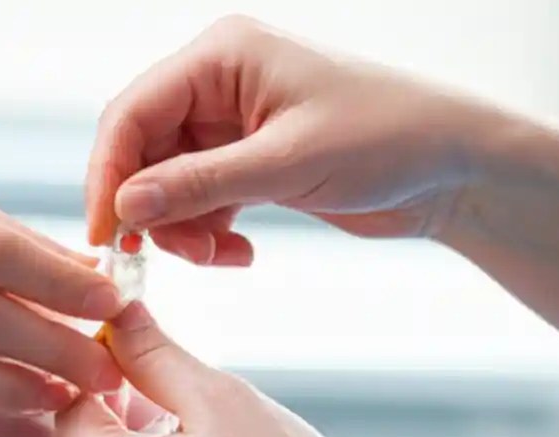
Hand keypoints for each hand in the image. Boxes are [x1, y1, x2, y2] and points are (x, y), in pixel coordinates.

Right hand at [86, 15, 498, 259]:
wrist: (454, 167)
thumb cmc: (389, 137)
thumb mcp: (288, 163)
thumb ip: (199, 185)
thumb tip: (123, 208)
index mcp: (222, 56)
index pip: (133, 111)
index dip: (108, 174)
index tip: (104, 235)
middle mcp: (219, 84)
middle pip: (143, 151)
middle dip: (149, 209)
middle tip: (160, 258)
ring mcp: (232, 125)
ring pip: (167, 184)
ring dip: (182, 229)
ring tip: (220, 256)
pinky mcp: (249, 162)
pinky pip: (199, 202)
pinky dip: (209, 234)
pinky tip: (241, 252)